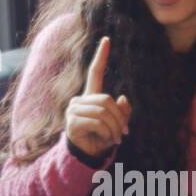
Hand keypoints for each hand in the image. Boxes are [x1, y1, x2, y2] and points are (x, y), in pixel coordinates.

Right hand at [65, 36, 131, 157]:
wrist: (88, 156)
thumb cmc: (102, 138)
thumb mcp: (117, 124)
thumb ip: (122, 111)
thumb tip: (123, 99)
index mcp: (90, 97)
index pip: (95, 72)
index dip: (101, 56)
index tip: (107, 39)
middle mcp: (79, 101)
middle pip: (106, 100)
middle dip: (119, 118)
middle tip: (123, 133)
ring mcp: (73, 111)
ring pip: (103, 112)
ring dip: (114, 128)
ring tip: (115, 138)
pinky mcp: (72, 122)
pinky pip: (97, 122)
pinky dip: (106, 132)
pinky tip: (105, 139)